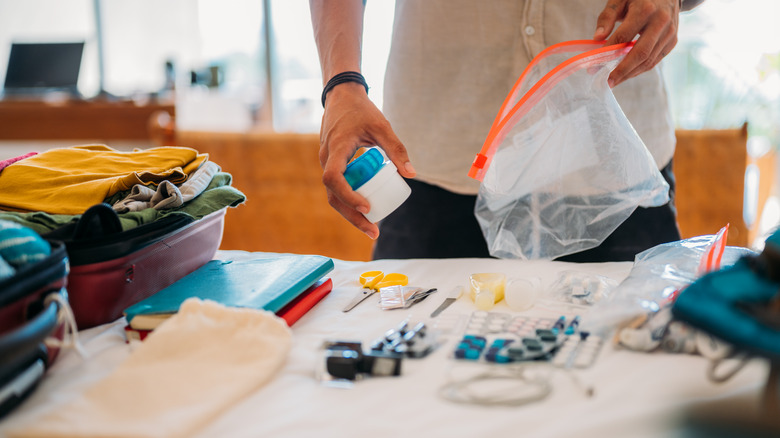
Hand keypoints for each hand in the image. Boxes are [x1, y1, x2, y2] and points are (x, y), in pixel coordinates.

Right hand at [319, 83, 415, 238]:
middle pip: (333, 196)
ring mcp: (327, 162)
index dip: (348, 195)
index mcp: (336, 148)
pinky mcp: (332, 164)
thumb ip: (396, 148)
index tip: (366, 206)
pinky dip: (350, 201)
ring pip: (334, 195)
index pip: (333, 178)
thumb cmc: (361, 110)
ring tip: (371, 227)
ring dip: (350, 213)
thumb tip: (412, 174)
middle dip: (352, 216)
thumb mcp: (381, 126)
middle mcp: (326, 159)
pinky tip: (366, 210)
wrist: (341, 96)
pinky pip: (338, 188)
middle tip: (373, 230)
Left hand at [594, 0, 680, 86]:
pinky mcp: (673, 41)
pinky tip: (627, 73)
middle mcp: (661, 22)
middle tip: (607, 82)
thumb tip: (597, 39)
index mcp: (645, 10)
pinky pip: (655, 60)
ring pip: (648, 60)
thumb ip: (607, 17)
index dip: (608, 52)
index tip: (594, 65)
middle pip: (640, 53)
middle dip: (622, 70)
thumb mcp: (619, 0)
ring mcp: (669, 32)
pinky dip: (640, 69)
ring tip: (614, 81)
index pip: (623, 36)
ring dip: (630, 73)